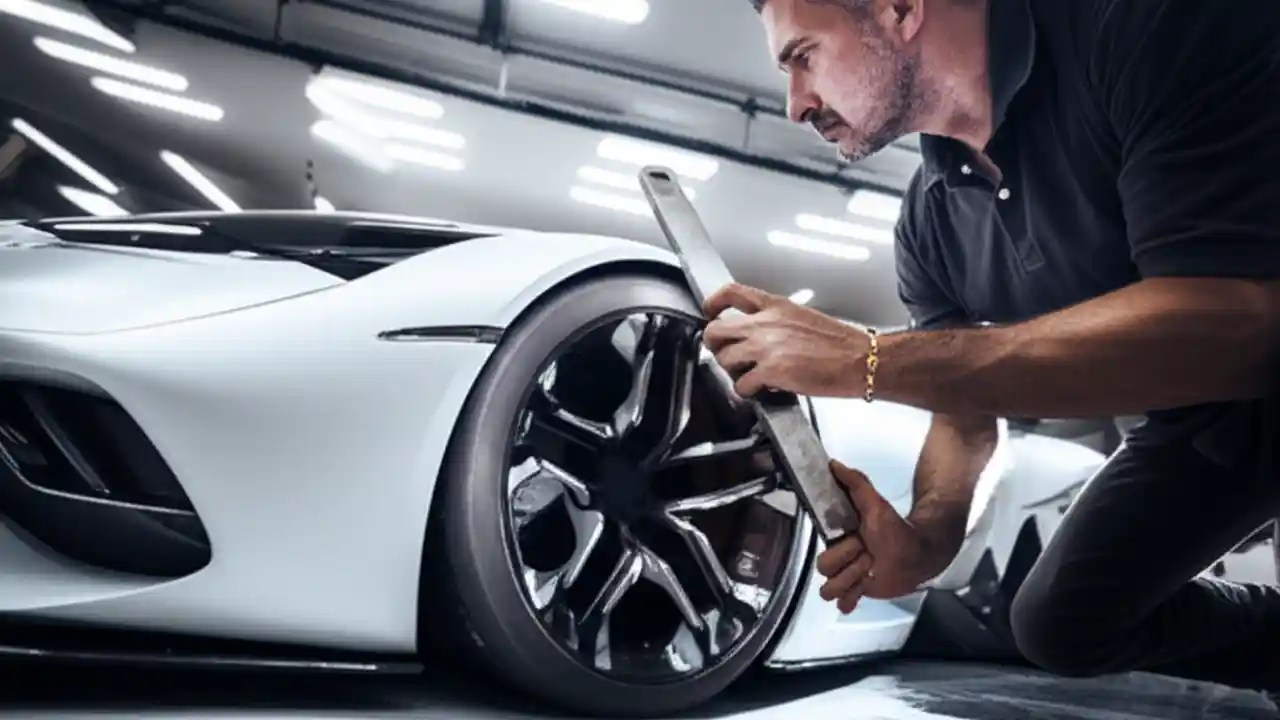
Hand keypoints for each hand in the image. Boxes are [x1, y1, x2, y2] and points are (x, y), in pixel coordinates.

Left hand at [702, 283, 870, 398]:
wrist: (859, 360)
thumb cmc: (840, 343)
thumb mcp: (802, 318)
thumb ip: (774, 322)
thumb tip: (756, 337)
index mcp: (775, 306)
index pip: (731, 292)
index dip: (713, 303)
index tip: (710, 312)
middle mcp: (766, 323)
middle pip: (715, 330)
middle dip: (715, 345)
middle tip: (726, 354)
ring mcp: (766, 347)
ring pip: (724, 359)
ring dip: (733, 371)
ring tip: (749, 376)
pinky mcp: (770, 371)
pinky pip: (741, 385)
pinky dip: (747, 391)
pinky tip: (760, 390)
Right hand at [816, 461, 944, 613]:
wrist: (919, 552)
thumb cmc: (896, 529)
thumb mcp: (874, 503)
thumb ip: (854, 483)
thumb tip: (834, 464)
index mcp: (837, 539)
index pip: (823, 556)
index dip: (842, 551)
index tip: (860, 542)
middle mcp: (839, 559)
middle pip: (826, 572)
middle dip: (849, 566)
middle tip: (869, 557)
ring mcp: (848, 577)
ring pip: (831, 591)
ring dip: (852, 582)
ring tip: (871, 572)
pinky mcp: (859, 591)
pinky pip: (842, 602)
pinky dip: (848, 600)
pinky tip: (857, 596)